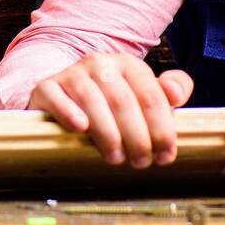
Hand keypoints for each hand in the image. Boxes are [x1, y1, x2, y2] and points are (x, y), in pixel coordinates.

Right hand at [27, 54, 194, 167]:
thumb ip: (167, 92)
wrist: (62, 96)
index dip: (162, 127)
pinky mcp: (46, 87)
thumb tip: (178, 94)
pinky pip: (56, 97)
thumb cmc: (108, 103)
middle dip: (137, 136)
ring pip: (92, 101)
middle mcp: (100, 63)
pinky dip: (68, 112)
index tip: (165, 155)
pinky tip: (80, 129)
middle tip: (141, 162)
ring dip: (107, 133)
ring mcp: (71, 74)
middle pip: (123, 100)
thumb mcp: (140, 95)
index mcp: (128, 64)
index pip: (150, 95)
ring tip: (115, 158)